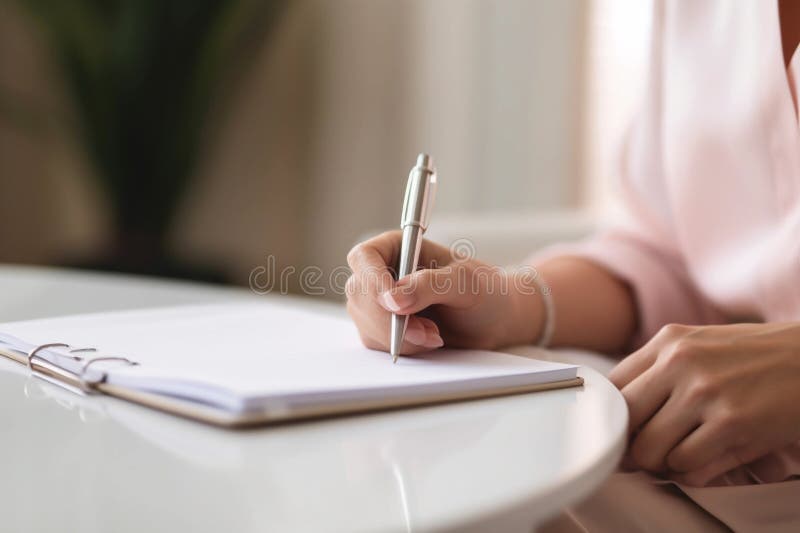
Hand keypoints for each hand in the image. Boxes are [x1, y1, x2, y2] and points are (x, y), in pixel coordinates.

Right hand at [345, 231, 541, 354]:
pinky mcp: (382, 328)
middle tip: (428, 331)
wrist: (494, 320)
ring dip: (401, 337)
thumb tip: (394, 299)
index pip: (364, 258)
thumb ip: (430, 285)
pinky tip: (428, 341)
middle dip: (392, 319)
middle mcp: (382, 272)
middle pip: (360, 294)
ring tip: (435, 335)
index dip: (372, 280)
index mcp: (399, 247)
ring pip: (366, 322)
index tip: (394, 304)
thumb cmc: (485, 291)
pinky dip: (403, 347)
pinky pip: (376, 342)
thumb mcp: (465, 283)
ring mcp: (378, 302)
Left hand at [609, 322, 799, 485]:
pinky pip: (685, 464)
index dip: (614, 415)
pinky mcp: (731, 423)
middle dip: (633, 443)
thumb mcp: (700, 346)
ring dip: (662, 460)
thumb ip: (658, 372)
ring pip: (649, 449)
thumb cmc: (755, 356)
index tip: (627, 429)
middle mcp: (679, 362)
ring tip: (683, 451)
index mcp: (668, 341)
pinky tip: (708, 454)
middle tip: (650, 450)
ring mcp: (704, 392)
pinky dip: (691, 469)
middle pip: (624, 420)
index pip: (612, 386)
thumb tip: (617, 418)